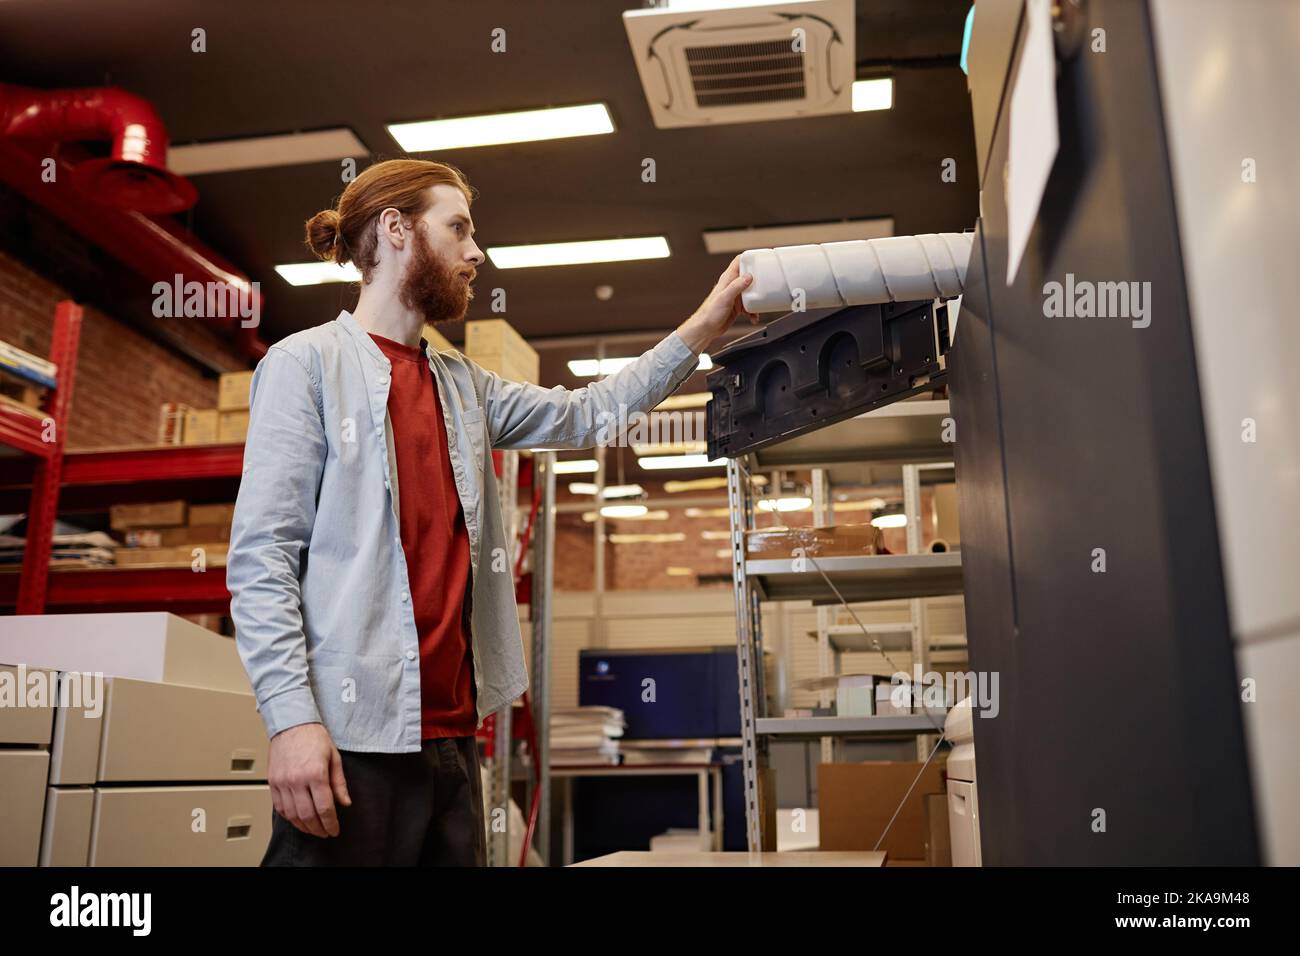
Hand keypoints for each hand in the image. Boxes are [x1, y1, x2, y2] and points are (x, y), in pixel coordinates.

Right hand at [268, 722, 351, 837]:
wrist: (291, 724)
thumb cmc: (313, 736)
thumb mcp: (334, 757)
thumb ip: (339, 782)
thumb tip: (345, 802)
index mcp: (315, 773)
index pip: (325, 807)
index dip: (331, 823)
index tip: (334, 830)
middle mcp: (296, 780)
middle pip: (308, 815)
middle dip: (318, 828)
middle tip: (325, 833)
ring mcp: (282, 782)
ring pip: (292, 814)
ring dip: (303, 826)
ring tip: (313, 829)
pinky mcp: (272, 782)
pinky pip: (279, 807)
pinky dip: (289, 817)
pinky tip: (297, 818)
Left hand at [676, 255, 758, 353]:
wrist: (706, 329)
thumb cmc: (710, 313)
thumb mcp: (725, 297)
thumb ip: (736, 286)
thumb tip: (749, 276)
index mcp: (728, 279)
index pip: (739, 261)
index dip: (749, 257)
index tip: (761, 258)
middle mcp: (732, 285)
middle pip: (749, 275)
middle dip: (759, 278)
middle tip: (768, 281)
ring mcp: (735, 295)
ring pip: (751, 291)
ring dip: (757, 297)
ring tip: (761, 303)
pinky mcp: (737, 306)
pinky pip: (750, 305)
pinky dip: (753, 311)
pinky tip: (753, 317)